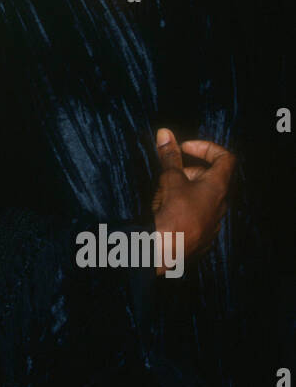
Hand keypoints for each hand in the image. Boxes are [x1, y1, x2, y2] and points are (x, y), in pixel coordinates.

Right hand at [150, 127, 235, 264]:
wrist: (168, 253)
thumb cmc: (174, 214)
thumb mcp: (170, 180)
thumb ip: (169, 156)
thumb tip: (165, 133)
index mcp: (218, 187)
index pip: (225, 157)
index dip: (206, 148)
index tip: (185, 149)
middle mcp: (220, 204)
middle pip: (209, 177)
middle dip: (186, 171)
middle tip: (167, 176)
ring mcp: (213, 221)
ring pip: (200, 196)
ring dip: (181, 190)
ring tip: (162, 197)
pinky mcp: (203, 235)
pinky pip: (194, 214)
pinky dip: (181, 208)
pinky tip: (165, 214)